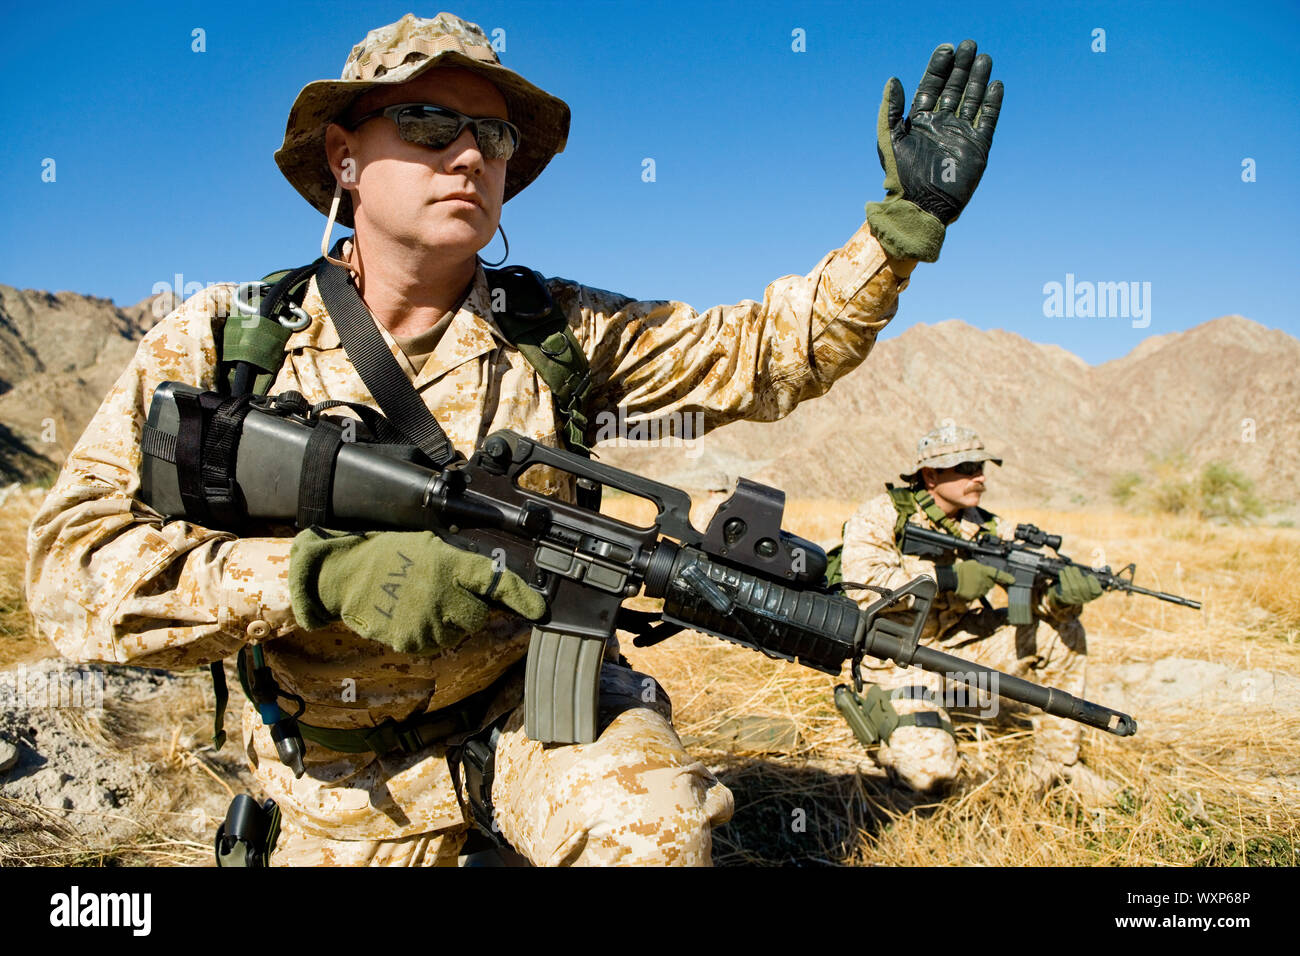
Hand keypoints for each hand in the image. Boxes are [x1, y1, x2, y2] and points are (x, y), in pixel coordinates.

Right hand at [288, 529, 546, 652]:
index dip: (522, 597)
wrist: (348, 573)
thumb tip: (490, 583)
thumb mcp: (432, 547)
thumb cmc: (390, 554)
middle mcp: (446, 594)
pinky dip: (424, 634)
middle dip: (467, 609)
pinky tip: (408, 614)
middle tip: (442, 594)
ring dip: (445, 623)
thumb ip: (462, 564)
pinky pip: (432, 644)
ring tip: (419, 602)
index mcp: (453, 565)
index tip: (540, 609)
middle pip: (477, 616)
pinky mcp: (413, 640)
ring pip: (455, 633)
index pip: (497, 582)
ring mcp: (429, 620)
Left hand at [865, 39, 1002, 261]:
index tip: (946, 49)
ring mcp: (960, 134)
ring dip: (978, 78)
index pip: (931, 86)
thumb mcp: (890, 140)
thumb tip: (893, 79)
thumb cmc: (901, 177)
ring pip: (972, 99)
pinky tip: (996, 84)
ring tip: (984, 58)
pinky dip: (992, 103)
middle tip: (970, 45)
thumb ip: (891, 110)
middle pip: (954, 88)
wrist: (921, 206)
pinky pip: (987, 120)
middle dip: (961, 67)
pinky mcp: (977, 146)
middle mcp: (942, 124)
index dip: (939, 67)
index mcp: (920, 121)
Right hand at [936, 559, 1014, 600]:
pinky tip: (968, 589)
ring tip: (970, 584)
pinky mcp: (975, 596)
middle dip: (986, 583)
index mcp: (984, 571)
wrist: (950, 578)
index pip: (998, 574)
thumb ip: (981, 568)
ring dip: (980, 588)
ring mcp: (979, 589)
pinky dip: (973, 594)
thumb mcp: (972, 564)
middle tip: (977, 580)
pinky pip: (977, 596)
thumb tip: (985, 572)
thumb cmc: (960, 570)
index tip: (1013, 581)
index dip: (1006, 577)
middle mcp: (984, 581)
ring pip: (984, 591)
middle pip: (991, 584)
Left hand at [1051, 565, 1102, 606]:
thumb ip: (1091, 577)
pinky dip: (1063, 579)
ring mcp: (1077, 600)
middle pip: (1082, 587)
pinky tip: (1062, 572)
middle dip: (1078, 576)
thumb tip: (1091, 573)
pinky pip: (1065, 588)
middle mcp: (1087, 599)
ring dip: (1069, 576)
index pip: (1097, 591)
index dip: (1093, 583)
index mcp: (1095, 594)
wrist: (1070, 594)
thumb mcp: (1088, 580)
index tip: (1089, 575)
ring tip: (1067, 568)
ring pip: (1073, 587)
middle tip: (1074, 568)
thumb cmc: (1082, 583)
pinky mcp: (1067, 599)